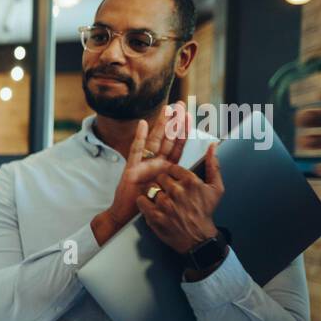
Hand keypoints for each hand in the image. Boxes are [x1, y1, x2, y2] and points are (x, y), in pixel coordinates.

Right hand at [92, 102, 187, 244]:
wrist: (127, 216)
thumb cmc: (148, 206)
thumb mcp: (168, 192)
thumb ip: (179, 180)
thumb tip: (193, 174)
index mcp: (166, 168)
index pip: (177, 146)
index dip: (184, 131)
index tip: (190, 116)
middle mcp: (155, 163)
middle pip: (167, 139)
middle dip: (174, 122)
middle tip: (180, 104)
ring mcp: (143, 164)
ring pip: (154, 141)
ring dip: (160, 125)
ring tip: (167, 109)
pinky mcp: (131, 169)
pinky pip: (136, 151)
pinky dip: (139, 137)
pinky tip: (142, 125)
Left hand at [136, 142, 224, 257]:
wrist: (198, 238)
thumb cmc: (206, 212)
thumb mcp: (216, 188)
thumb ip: (213, 165)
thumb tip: (213, 146)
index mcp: (191, 182)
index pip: (173, 168)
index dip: (173, 175)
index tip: (176, 182)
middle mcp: (177, 191)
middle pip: (160, 177)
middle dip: (163, 184)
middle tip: (169, 193)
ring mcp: (165, 204)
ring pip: (151, 188)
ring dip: (154, 193)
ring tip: (162, 201)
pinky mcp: (154, 215)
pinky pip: (142, 200)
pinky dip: (144, 202)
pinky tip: (151, 205)